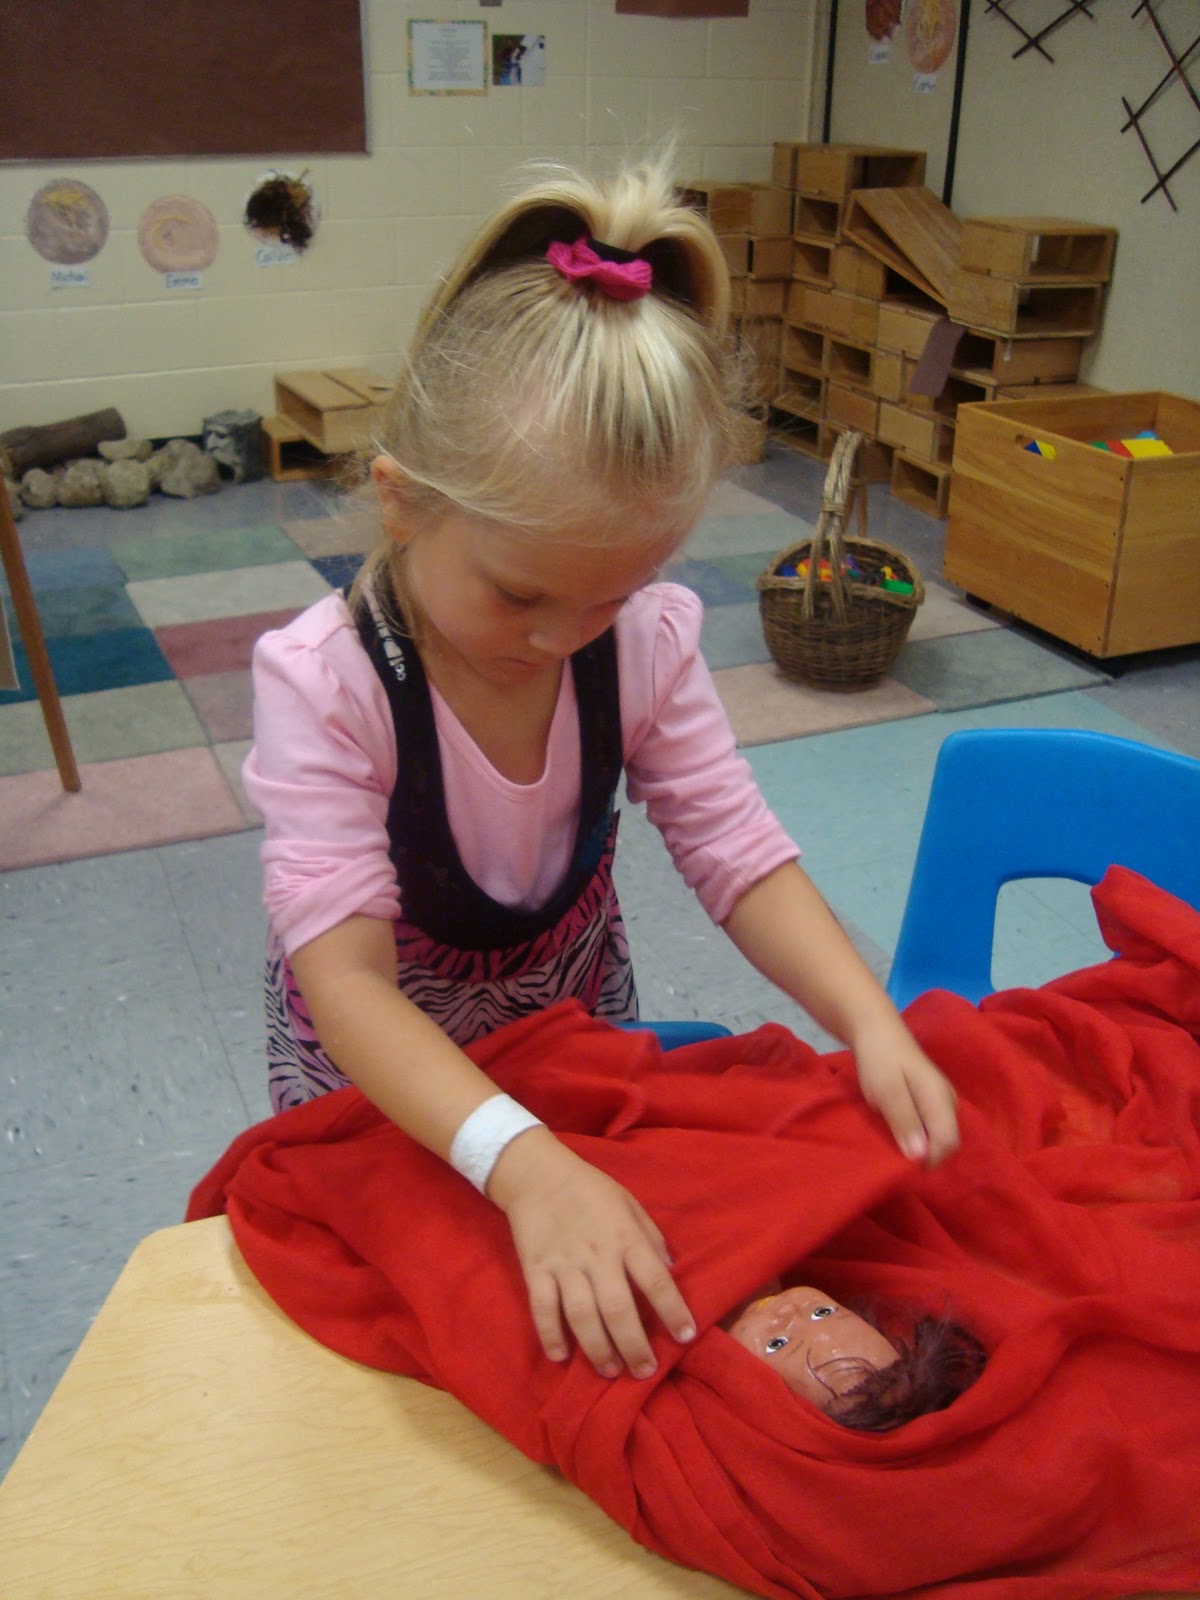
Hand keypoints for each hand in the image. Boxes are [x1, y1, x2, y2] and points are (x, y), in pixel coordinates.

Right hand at [487, 1128, 695, 1378]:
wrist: (538, 1174)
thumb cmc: (591, 1190)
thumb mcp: (630, 1204)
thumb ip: (651, 1238)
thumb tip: (672, 1271)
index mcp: (625, 1237)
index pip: (656, 1279)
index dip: (673, 1310)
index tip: (686, 1337)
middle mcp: (597, 1255)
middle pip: (619, 1308)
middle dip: (634, 1346)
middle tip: (644, 1372)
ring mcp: (564, 1264)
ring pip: (583, 1316)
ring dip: (598, 1349)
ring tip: (611, 1371)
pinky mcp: (536, 1270)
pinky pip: (543, 1308)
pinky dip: (551, 1335)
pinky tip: (562, 1356)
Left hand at [851, 1017, 958, 1166]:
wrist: (875, 1028)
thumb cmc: (880, 1058)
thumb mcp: (887, 1091)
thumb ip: (905, 1121)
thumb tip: (920, 1157)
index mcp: (941, 1099)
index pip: (948, 1142)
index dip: (928, 1159)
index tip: (902, 1162)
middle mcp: (948, 1100)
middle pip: (946, 1140)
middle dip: (925, 1153)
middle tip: (894, 1150)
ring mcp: (940, 1097)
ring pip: (938, 1132)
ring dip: (919, 1142)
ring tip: (893, 1138)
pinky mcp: (930, 1096)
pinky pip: (930, 1123)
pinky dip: (916, 1130)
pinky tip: (897, 1126)